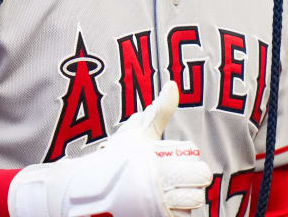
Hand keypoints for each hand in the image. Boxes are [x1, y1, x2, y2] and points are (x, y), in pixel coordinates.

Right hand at [8, 81, 209, 216]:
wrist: (89, 189)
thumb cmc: (117, 158)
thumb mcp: (137, 132)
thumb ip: (160, 111)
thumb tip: (172, 84)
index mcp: (160, 163)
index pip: (199, 169)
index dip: (194, 168)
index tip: (181, 165)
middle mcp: (159, 188)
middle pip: (198, 190)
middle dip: (192, 185)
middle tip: (177, 180)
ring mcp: (155, 209)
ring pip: (191, 207)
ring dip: (185, 202)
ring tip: (169, 193)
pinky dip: (176, 214)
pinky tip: (164, 206)